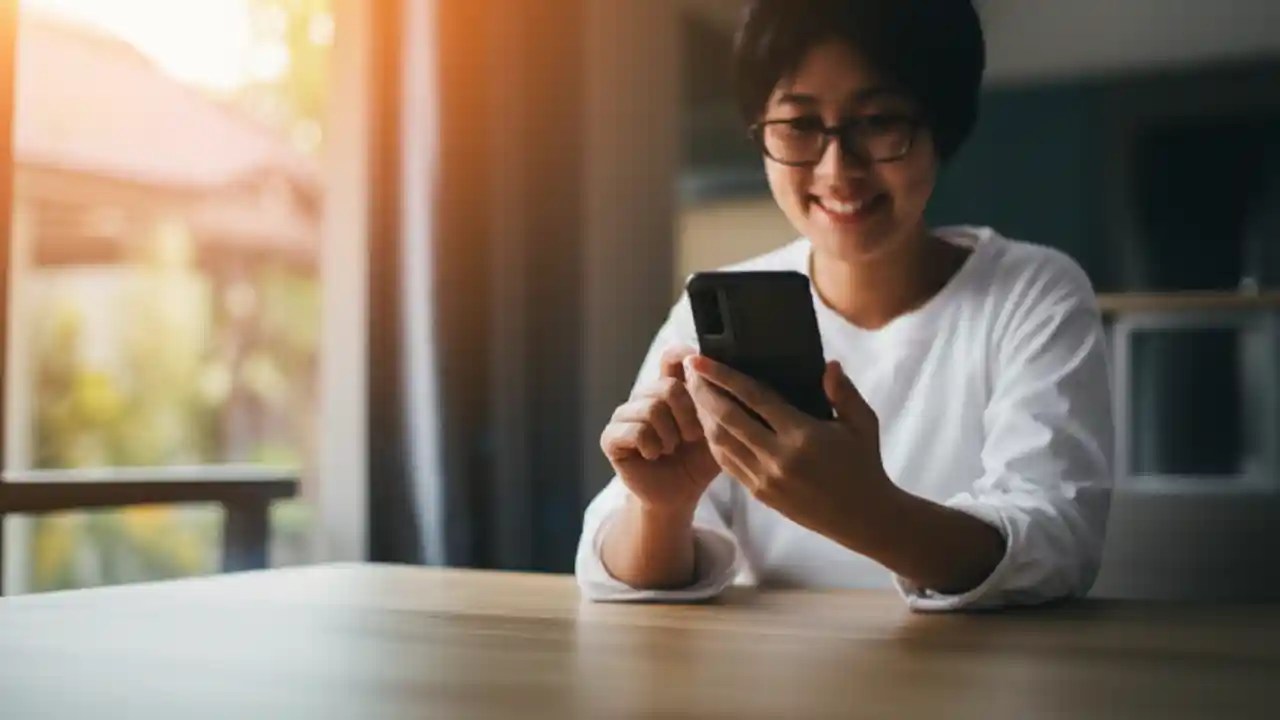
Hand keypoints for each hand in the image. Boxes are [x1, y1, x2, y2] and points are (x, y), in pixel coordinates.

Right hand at [600, 345, 721, 514]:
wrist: (680, 495)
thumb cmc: (699, 461)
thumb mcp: (718, 431)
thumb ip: (719, 403)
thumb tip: (722, 374)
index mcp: (670, 387)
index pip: (673, 356)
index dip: (686, 358)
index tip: (699, 373)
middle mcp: (644, 396)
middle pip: (666, 385)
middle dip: (687, 416)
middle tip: (691, 436)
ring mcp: (624, 415)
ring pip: (651, 408)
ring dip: (670, 436)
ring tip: (671, 448)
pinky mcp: (611, 437)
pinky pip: (635, 430)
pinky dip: (652, 446)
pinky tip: (654, 455)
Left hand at [683, 355, 897, 548]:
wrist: (862, 517)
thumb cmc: (864, 464)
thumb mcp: (863, 424)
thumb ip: (844, 392)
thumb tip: (828, 364)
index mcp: (802, 435)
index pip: (754, 398)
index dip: (723, 376)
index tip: (700, 359)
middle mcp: (777, 457)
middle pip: (726, 418)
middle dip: (702, 391)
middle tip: (688, 370)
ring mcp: (765, 478)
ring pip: (721, 442)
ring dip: (702, 416)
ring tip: (693, 393)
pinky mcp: (760, 493)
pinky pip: (727, 464)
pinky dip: (713, 441)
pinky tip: (708, 425)